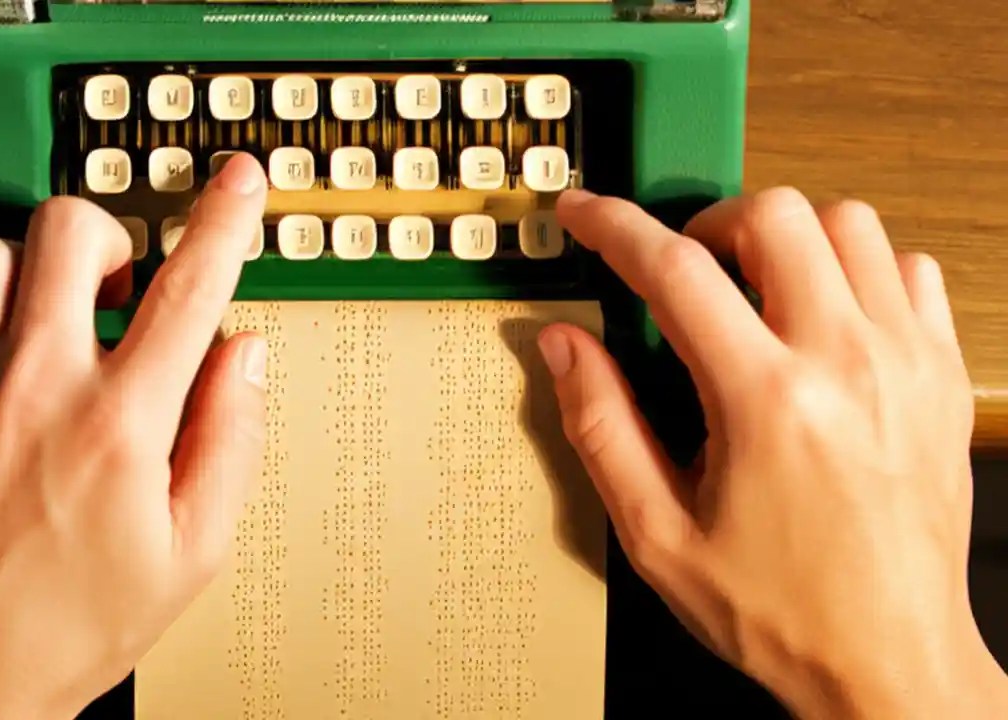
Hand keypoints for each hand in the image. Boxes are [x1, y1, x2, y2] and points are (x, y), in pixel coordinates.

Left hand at [0, 155, 270, 719]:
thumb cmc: (73, 626)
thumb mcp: (193, 552)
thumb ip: (229, 441)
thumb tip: (243, 356)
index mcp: (120, 423)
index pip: (188, 288)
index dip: (223, 219)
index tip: (237, 181)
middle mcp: (34, 387)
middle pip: (67, 230)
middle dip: (105, 234)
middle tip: (113, 283)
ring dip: (21, 264)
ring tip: (39, 310)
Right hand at [539, 188, 1007, 718]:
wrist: (891, 663)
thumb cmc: (779, 610)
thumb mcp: (657, 533)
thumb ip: (602, 426)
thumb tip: (566, 345)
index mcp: (765, 402)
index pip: (676, 270)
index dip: (615, 227)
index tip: (586, 214)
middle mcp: (846, 363)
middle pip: (776, 215)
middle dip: (710, 225)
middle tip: (686, 273)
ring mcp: (906, 363)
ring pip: (850, 224)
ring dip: (786, 238)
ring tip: (755, 289)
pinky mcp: (943, 377)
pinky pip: (911, 268)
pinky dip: (860, 268)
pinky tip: (826, 315)